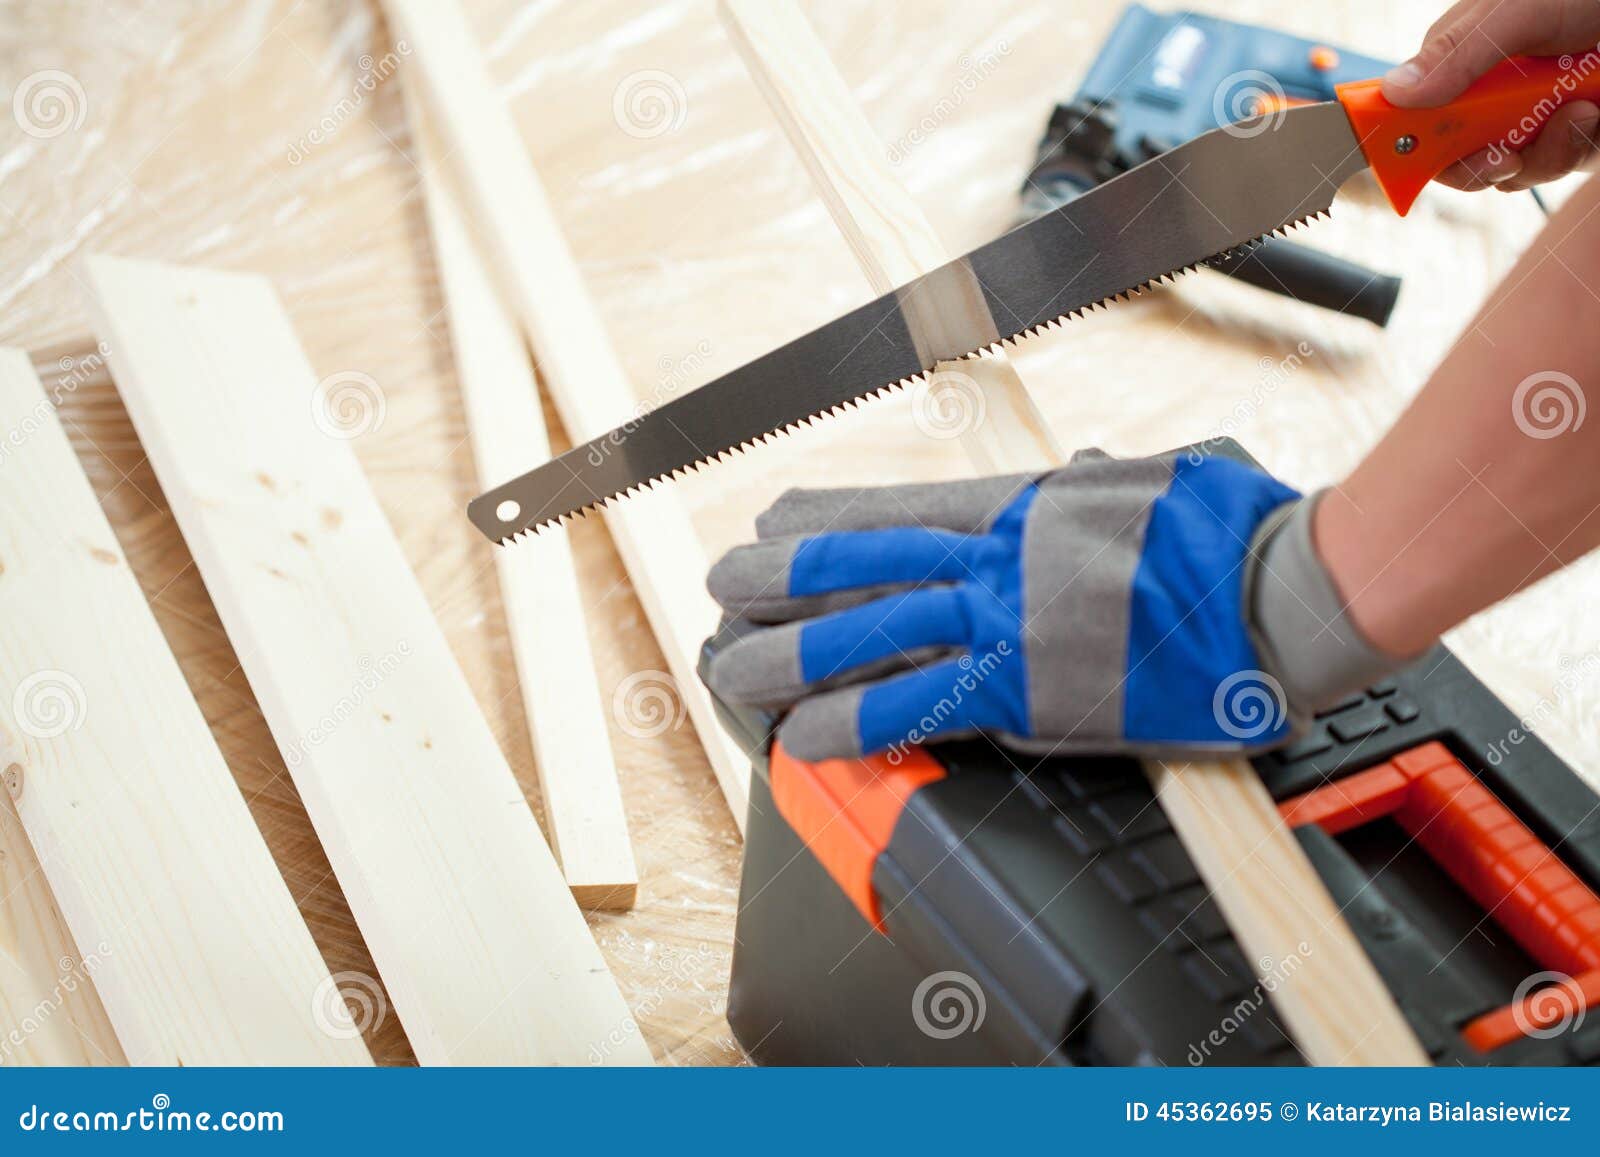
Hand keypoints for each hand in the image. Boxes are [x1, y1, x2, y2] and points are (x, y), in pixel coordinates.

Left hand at [703, 450, 1402, 762]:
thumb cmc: (1231, 533)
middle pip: (853, 565)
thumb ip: (1090, 491)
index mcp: (1015, 504)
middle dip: (775, 584)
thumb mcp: (1148, 480)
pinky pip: (915, 707)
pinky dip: (851, 723)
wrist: (1284, 590)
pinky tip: (803, 736)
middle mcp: (992, 557)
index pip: (887, 505)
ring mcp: (1003, 622)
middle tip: (722, 593)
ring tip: (729, 673)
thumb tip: (1074, 482)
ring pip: (862, 635)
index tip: (769, 527)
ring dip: (785, 658)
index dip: (817, 521)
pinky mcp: (1026, 691)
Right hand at [1383, 0, 1599, 189]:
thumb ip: (1460, 53)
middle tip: (1505, 154)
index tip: (1422, 162)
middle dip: (1484, 164)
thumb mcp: (1519, 11)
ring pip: (1515, 170)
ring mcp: (1534, 114)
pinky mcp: (1576, 133)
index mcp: (1464, 59)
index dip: (1411, 146)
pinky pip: (1562, 163)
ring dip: (1547, 153)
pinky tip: (1597, 112)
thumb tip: (1396, 93)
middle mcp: (1494, 92)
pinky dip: (1580, 147)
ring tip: (1581, 110)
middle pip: (1459, 159)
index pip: (1415, 117)